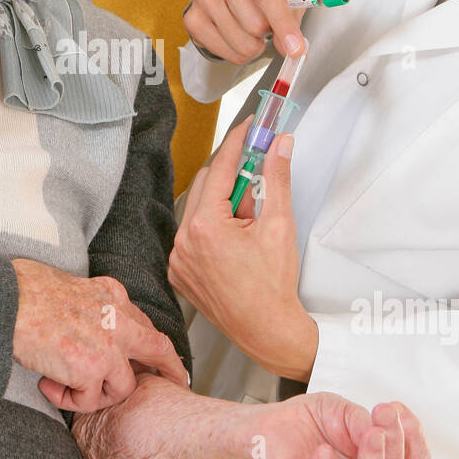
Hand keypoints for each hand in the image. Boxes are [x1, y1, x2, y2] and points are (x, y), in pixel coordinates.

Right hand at [11, 259, 189, 413]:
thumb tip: (92, 335)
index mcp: (111, 294)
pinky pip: (88, 400)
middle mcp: (117, 318)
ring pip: (123, 387)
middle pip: (158, 349)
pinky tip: (47, 383)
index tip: (161, 357)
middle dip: (171, 370)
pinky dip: (66, 399)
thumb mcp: (72, 288)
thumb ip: (91, 309)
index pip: (143, 323)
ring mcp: (108, 345)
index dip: (152, 345)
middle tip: (177, 382)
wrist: (6, 300)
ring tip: (62, 385)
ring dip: (93, 394)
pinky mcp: (91, 369)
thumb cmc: (24, 291)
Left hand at [169, 118, 315, 379]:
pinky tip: (235, 241)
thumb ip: (277, 179)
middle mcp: (183, 241)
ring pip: (197, 210)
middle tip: (258, 172)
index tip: (250, 128)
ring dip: (222, 204)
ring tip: (250, 221)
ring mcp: (177, 258)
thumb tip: (280, 145)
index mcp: (206, 226)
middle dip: (233, 176)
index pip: (221, 168)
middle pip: (206, 185)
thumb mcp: (280, 225)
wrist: (266, 331)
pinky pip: (190, 235)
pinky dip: (210, 228)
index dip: (238, 143)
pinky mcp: (178, 272)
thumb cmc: (273, 285)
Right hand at [183, 0, 305, 63]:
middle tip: (268, 24)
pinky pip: (222, 50)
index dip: (282, 23)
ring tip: (253, 31)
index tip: (295, 48)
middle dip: (268, 33)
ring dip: (253, 45)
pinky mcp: (192, 17)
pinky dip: (237, 53)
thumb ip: (291, 19)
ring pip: (239, 40)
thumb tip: (290, 48)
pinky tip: (239, 38)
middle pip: (253, 21)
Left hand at [246, 395, 431, 458]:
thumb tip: (382, 428)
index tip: (398, 411)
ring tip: (370, 433)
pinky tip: (323, 451)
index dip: (413, 439)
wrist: (270, 422)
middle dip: (395, 445)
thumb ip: (362, 420)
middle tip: (384, 415)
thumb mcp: (341, 408)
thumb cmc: (308, 419)